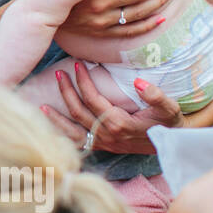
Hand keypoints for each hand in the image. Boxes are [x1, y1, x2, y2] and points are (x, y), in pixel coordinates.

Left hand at [40, 62, 182, 151]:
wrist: (172, 143)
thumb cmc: (168, 122)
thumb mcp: (169, 108)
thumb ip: (156, 95)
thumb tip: (138, 83)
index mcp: (120, 123)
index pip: (93, 99)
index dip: (83, 81)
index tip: (77, 65)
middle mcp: (107, 134)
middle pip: (78, 111)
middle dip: (66, 91)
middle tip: (58, 73)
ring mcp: (103, 143)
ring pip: (71, 131)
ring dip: (55, 117)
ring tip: (41, 104)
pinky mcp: (101, 147)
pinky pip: (76, 142)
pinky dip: (61, 134)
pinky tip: (49, 126)